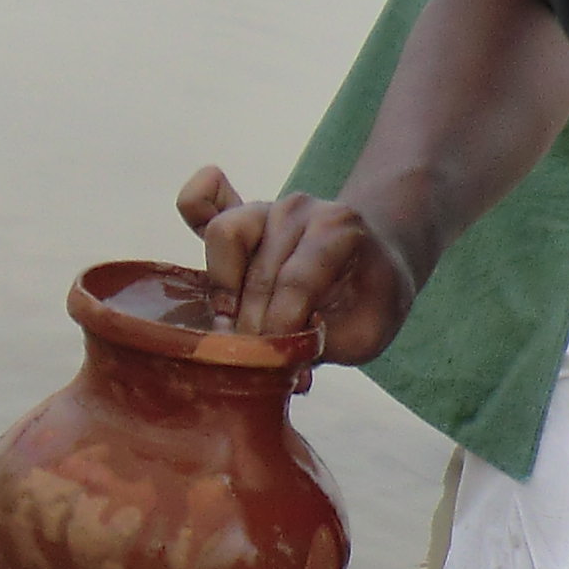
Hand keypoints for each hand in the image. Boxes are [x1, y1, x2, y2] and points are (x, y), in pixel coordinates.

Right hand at [176, 168, 415, 359]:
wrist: (374, 261)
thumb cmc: (371, 299)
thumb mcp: (368, 331)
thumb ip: (323, 344)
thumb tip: (273, 361)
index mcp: (339, 228)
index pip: (296, 281)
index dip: (280, 327)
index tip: (273, 362)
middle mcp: (299, 208)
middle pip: (259, 271)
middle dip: (253, 324)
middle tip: (257, 361)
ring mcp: (267, 207)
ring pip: (226, 240)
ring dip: (226, 294)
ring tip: (237, 327)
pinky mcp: (240, 217)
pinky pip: (201, 206)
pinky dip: (193, 210)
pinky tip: (203, 249)